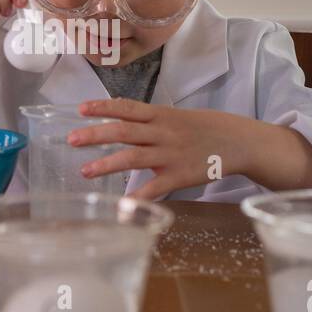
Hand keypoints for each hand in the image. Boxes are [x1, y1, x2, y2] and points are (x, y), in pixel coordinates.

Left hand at [69, 98, 311, 198]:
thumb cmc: (207, 128)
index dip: (103, 107)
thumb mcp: (178, 117)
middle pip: (124, 131)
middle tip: (70, 139)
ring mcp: (171, 155)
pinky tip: (121, 204)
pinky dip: (138, 196)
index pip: (127, 107)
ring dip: (107, 165)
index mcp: (162, 115)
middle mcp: (163, 132)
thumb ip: (151, 121)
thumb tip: (122, 123)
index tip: (80, 108)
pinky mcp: (180, 176)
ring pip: (134, 158)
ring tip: (84, 171)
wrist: (241, 141)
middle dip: (95, 135)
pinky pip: (155, 188)